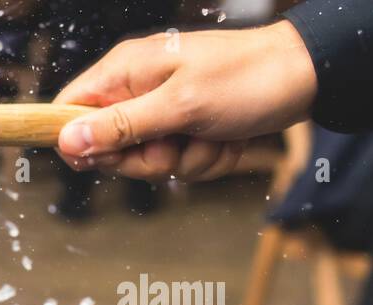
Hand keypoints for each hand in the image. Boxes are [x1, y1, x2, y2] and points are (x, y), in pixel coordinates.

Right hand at [54, 20, 317, 180]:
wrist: (306, 74)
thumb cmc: (245, 79)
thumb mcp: (178, 106)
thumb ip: (119, 126)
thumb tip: (65, 141)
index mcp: (125, 72)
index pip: (68, 111)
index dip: (77, 143)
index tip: (109, 156)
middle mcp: (137, 92)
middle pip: (108, 150)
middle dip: (148, 158)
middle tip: (178, 140)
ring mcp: (161, 113)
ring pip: (147, 163)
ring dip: (185, 160)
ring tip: (212, 134)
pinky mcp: (184, 130)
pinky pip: (178, 164)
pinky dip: (206, 159)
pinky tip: (225, 138)